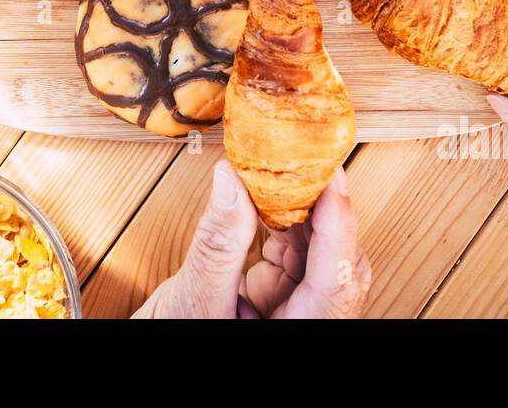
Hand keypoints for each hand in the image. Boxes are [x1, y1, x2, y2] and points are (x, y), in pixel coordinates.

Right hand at [132, 162, 368, 317]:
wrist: (169, 342)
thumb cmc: (180, 338)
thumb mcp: (197, 300)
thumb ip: (218, 243)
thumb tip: (231, 179)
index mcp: (302, 333)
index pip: (338, 278)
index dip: (338, 222)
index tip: (332, 177)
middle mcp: (311, 322)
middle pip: (337, 264)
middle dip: (322, 212)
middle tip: (306, 166)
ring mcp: (300, 312)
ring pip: (320, 255)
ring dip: (301, 214)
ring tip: (280, 178)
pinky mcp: (285, 300)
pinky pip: (297, 257)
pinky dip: (284, 226)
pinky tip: (268, 203)